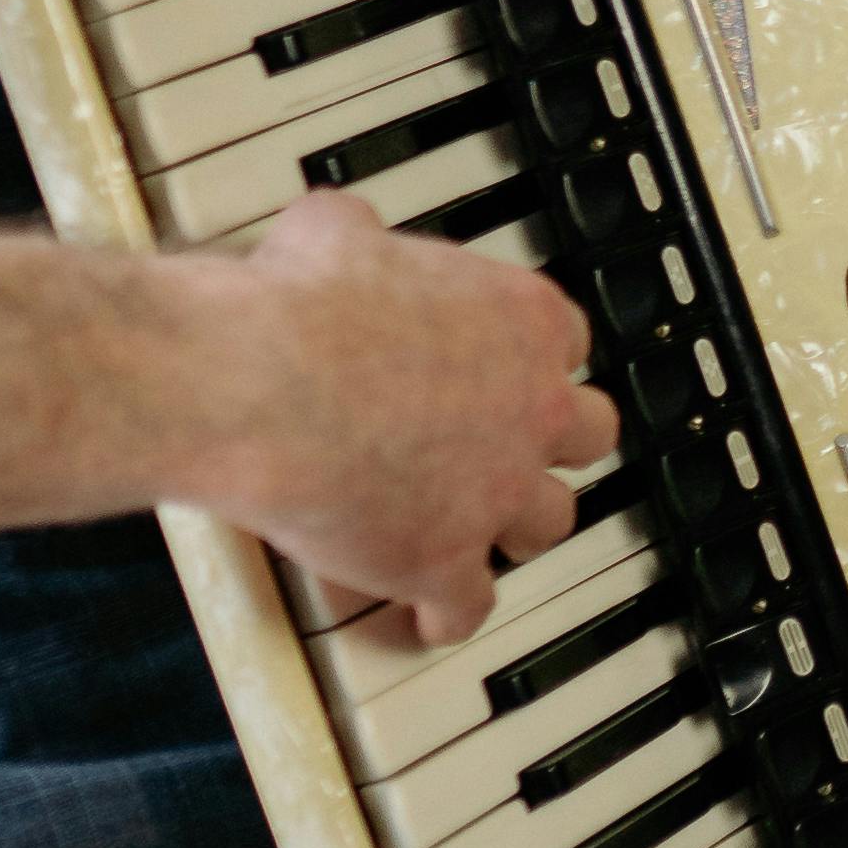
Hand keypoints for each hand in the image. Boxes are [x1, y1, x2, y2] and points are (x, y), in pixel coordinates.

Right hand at [185, 189, 623, 644]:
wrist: (260, 380)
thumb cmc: (295, 303)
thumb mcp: (333, 232)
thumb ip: (359, 235)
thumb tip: (339, 227)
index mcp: (519, 320)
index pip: (563, 338)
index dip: (533, 357)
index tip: (512, 365)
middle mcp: (531, 407)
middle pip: (586, 431)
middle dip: (553, 442)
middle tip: (518, 448)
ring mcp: (498, 491)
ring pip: (550, 522)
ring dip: (518, 527)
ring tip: (488, 533)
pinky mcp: (446, 562)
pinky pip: (468, 607)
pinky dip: (447, 615)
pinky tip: (431, 620)